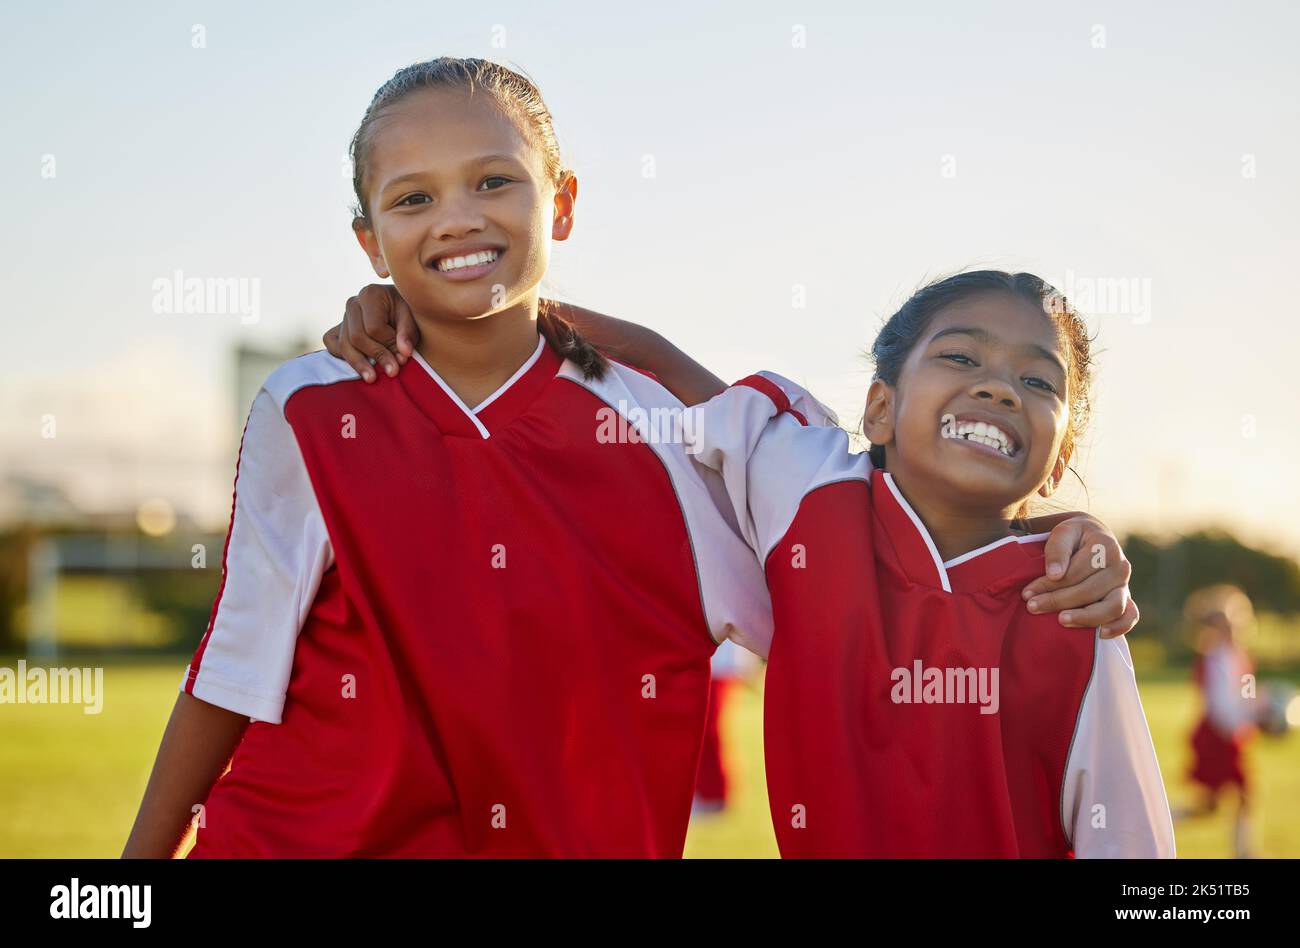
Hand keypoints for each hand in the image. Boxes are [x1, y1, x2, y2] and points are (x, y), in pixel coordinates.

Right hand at [322, 284, 419, 382]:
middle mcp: (353, 303)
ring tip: (373, 379)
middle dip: (376, 356)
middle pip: (357, 337)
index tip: (404, 355)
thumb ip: (408, 334)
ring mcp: (343, 317)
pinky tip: (359, 367)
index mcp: (370, 294)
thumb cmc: (408, 312)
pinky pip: (332, 345)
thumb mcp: (413, 318)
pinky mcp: (337, 329)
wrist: (400, 310)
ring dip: (359, 364)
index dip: (388, 344)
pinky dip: (343, 357)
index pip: (374, 327)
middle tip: (393, 371)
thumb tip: (403, 353)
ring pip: (344, 345)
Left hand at [1021, 515, 1137, 637]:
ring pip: (1111, 607)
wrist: (1091, 536)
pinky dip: (1119, 626)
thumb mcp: (1063, 532)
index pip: (1075, 572)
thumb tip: (1055, 575)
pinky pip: (1129, 616)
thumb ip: (1057, 549)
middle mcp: (1120, 567)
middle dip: (1058, 601)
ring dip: (1085, 617)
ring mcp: (1124, 585)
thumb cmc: (1073, 535)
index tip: (1027, 594)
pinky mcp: (1126, 599)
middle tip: (1032, 607)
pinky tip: (1100, 634)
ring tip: (1061, 621)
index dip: (1049, 585)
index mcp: (1105, 547)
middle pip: (1089, 591)